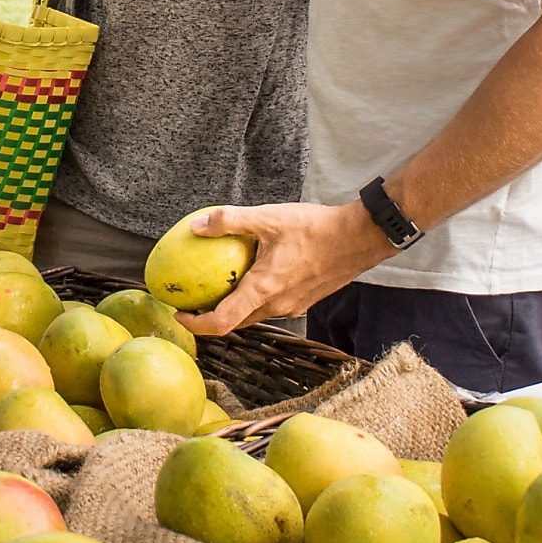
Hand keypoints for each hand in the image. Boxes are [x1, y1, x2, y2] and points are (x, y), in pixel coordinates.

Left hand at [174, 202, 397, 335]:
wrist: (361, 237)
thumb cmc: (316, 228)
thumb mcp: (268, 218)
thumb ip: (230, 221)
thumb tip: (197, 227)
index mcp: (263, 290)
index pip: (221, 323)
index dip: (196, 325)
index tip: (180, 313)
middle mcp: (277, 306)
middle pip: (236, 322)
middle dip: (212, 315)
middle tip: (195, 298)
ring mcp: (294, 306)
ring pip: (256, 314)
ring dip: (236, 305)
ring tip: (222, 284)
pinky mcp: (306, 300)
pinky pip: (273, 305)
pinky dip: (257, 296)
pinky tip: (257, 273)